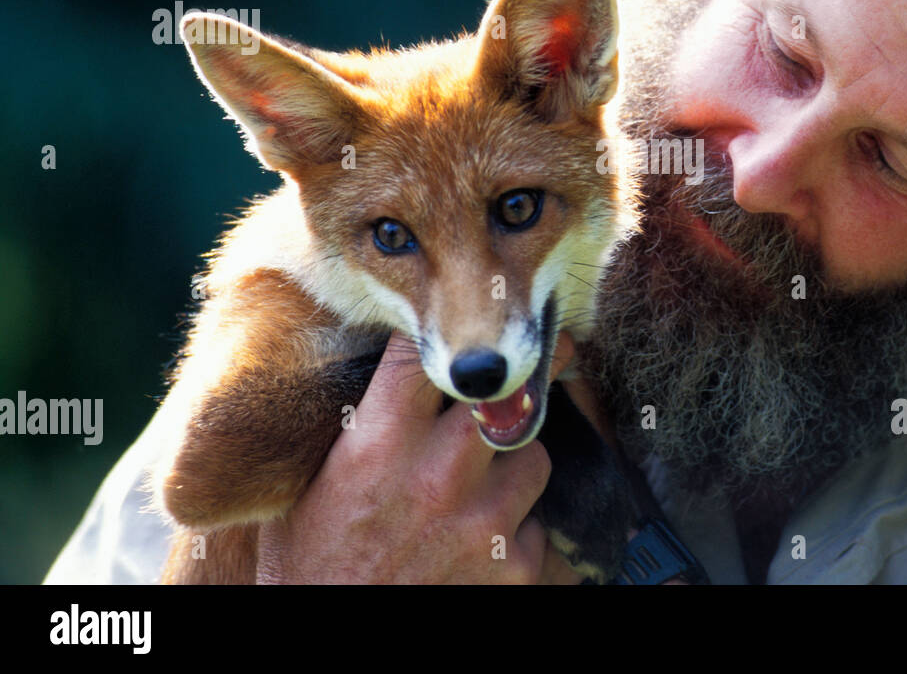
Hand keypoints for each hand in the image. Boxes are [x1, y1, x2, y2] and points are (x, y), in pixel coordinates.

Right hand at [256, 331, 552, 582]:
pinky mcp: (515, 568)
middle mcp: (437, 475)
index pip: (424, 354)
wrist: (327, 652)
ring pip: (534, 455)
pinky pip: (538, 522)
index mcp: (379, 443)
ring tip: (485, 481)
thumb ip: (356, 424)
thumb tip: (388, 364)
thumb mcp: (310, 485)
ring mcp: (483, 522)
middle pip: (508, 394)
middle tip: (540, 356)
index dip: (443, 335)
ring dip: (516, 462)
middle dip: (522, 376)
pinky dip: (519, 529)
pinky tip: (486, 539)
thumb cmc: (311, 568)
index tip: (463, 322)